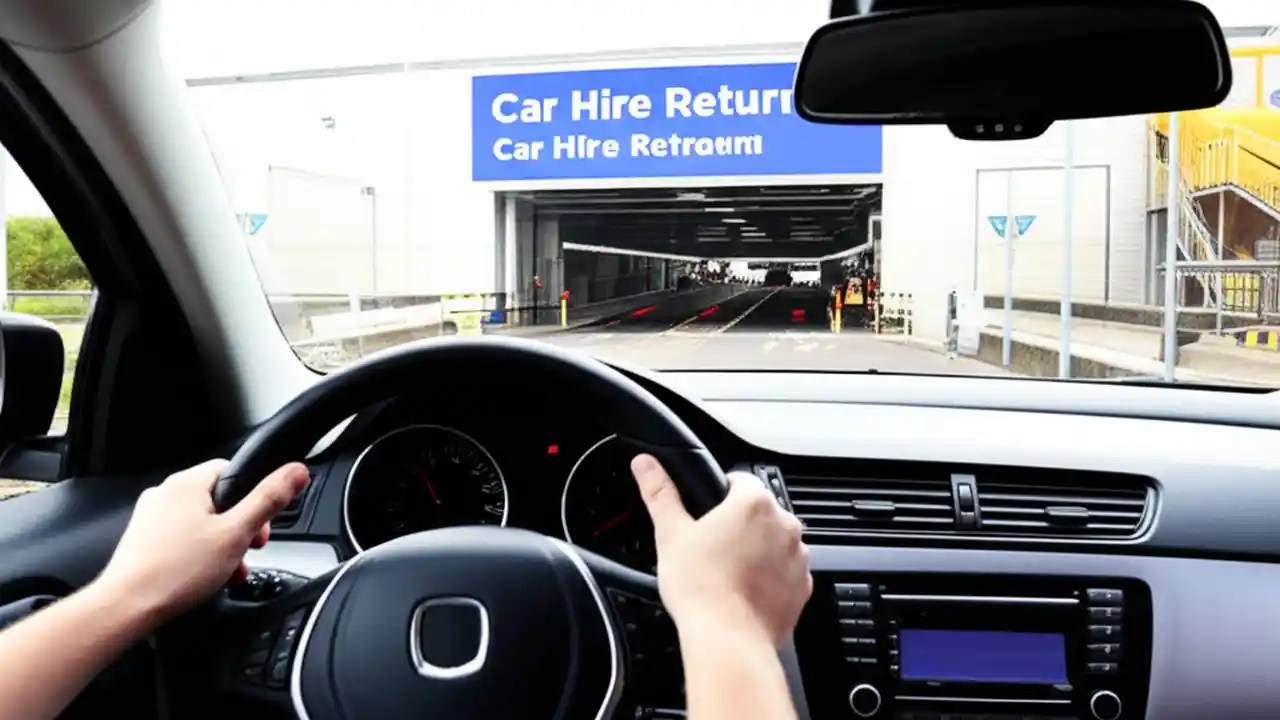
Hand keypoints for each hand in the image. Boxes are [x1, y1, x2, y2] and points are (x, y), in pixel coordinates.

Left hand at [97, 459, 309, 621]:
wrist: (126, 608)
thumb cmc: (175, 572)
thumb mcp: (236, 534)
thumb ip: (268, 500)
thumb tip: (295, 471)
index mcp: (186, 483)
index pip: (233, 471)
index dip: (254, 497)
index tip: (260, 525)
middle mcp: (164, 495)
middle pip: (218, 500)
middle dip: (238, 528)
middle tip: (246, 551)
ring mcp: (150, 519)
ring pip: (201, 523)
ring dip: (221, 545)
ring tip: (225, 571)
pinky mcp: (143, 541)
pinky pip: (182, 539)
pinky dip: (198, 555)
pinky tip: (203, 577)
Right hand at [631, 454, 811, 646]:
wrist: (727, 640)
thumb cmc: (701, 588)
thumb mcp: (670, 533)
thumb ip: (660, 492)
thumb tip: (646, 464)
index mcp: (754, 503)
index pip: (739, 480)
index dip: (718, 495)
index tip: (706, 516)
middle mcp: (784, 525)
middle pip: (758, 512)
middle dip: (738, 526)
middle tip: (710, 548)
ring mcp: (797, 557)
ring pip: (774, 542)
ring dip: (756, 550)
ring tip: (726, 572)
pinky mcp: (802, 587)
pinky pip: (785, 572)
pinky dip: (769, 577)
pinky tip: (743, 591)